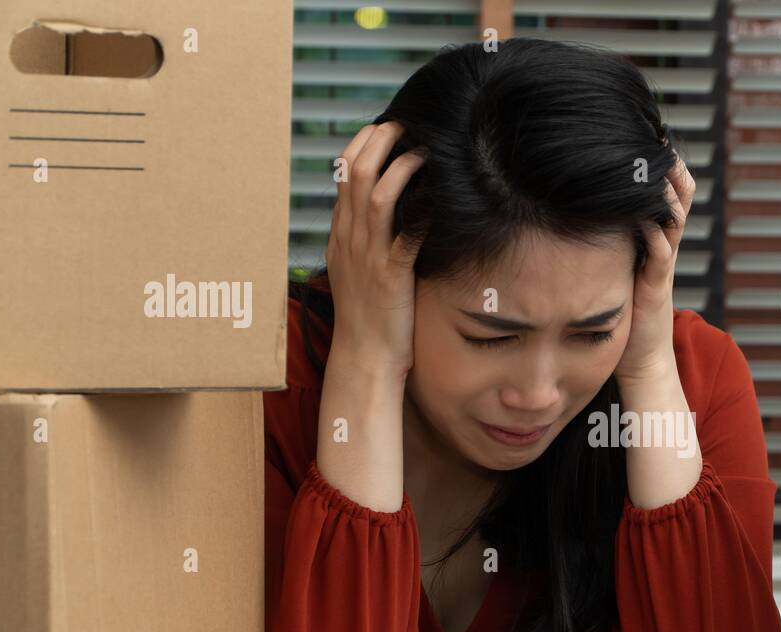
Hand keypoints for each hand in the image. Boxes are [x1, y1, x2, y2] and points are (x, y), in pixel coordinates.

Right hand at [326, 120, 426, 379]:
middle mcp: (350, 238)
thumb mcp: (359, 270)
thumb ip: (368, 239)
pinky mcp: (390, 276)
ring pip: (376, 194)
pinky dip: (422, 211)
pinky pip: (405, 235)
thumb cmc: (370, 317)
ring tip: (423, 151)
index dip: (363, 143)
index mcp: (341, 233)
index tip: (386, 127)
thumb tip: (389, 211)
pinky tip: (439, 197)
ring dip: (401, 166)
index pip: (342, 172)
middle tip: (405, 124)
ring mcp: (368, 256)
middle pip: (355, 171)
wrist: (364, 357)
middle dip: (380, 140)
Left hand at [615, 152, 694, 384]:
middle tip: (657, 138)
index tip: (645, 135)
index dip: (660, 164)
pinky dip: (656, 232)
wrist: (640, 359)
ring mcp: (661, 266)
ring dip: (666, 193)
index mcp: (654, 239)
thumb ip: (610, 239)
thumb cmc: (622, 313)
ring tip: (656, 166)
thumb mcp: (616, 266)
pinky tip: (645, 216)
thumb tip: (576, 206)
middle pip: (679, 196)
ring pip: (674, 219)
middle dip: (669, 168)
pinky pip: (661, 253)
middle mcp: (662, 246)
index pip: (665, 191)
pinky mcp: (655, 287)